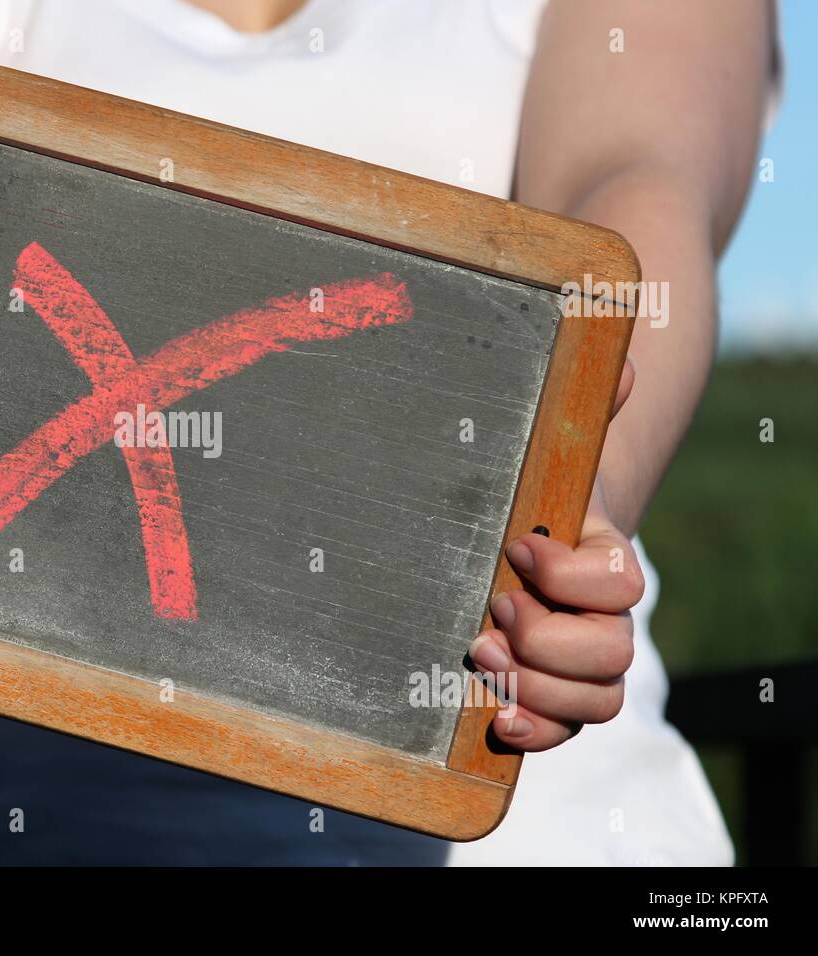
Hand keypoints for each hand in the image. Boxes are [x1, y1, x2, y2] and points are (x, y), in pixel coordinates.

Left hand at [469, 358, 642, 751]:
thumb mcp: (546, 451)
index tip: (517, 542)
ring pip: (595, 699)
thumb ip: (583, 412)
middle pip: (612, 653)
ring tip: (479, 653)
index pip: (619, 583)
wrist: (514, 536)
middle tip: (492, 607)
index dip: (570, 574)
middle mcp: (602, 618)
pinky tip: (498, 720)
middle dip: (548, 637)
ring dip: (538, 686)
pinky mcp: (546, 692)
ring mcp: (577, 661)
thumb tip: (622, 362)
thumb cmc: (530, 491)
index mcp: (604, 559)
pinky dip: (536, 732)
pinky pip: (563, 732)